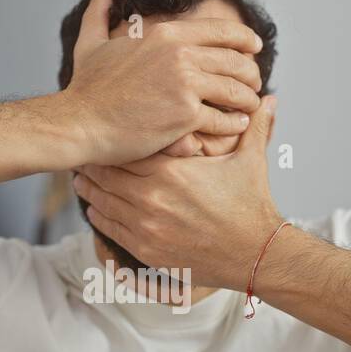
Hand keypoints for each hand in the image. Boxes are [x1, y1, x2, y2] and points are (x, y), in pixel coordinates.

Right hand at [61, 0, 263, 165]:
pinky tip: (236, 125)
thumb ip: (100, 13)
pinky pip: (223, 119)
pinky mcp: (186, 116)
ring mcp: (186, 85)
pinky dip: (234, 123)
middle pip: (236, 61)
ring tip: (249, 106)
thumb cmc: (85, 89)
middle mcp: (181, 54)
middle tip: (254, 83)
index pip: (222, 31)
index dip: (245, 39)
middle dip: (251, 73)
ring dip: (248, 99)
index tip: (254, 47)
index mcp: (166, 34)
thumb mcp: (91, 42)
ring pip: (236, 90)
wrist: (80, 123)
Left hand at [75, 95, 282, 290]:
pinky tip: (94, 208)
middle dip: (94, 164)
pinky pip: (111, 229)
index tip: (101, 133)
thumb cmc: (252, 207)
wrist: (255, 254)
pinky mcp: (146, 250)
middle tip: (81, 154)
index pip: (126, 150)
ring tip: (80, 179)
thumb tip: (270, 97)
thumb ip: (254, 126)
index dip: (110, 142)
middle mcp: (152, 198)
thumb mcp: (252, 160)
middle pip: (107, 175)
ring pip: (103, 202)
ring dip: (90, 190)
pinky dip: (99, 217)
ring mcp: (145, 227)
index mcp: (171, 171)